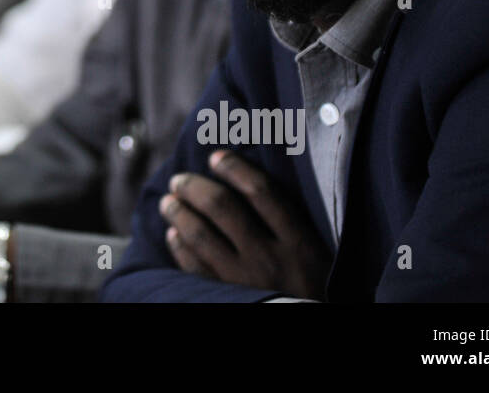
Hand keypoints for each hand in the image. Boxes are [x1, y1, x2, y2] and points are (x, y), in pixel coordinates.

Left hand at [159, 149, 331, 299]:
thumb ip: (293, 222)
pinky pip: (194, 268)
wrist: (314, 330)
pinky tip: (173, 235)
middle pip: (221, 207)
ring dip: (178, 213)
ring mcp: (244, 281)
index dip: (234, 168)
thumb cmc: (318, 290)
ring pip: (200, 235)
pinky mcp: (227, 299)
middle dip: (194, 187)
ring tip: (168, 202)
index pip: (261, 192)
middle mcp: (269, 259)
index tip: (216, 157)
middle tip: (179, 180)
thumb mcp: (320, 256)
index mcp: (298, 244)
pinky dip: (179, 247)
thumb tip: (253, 181)